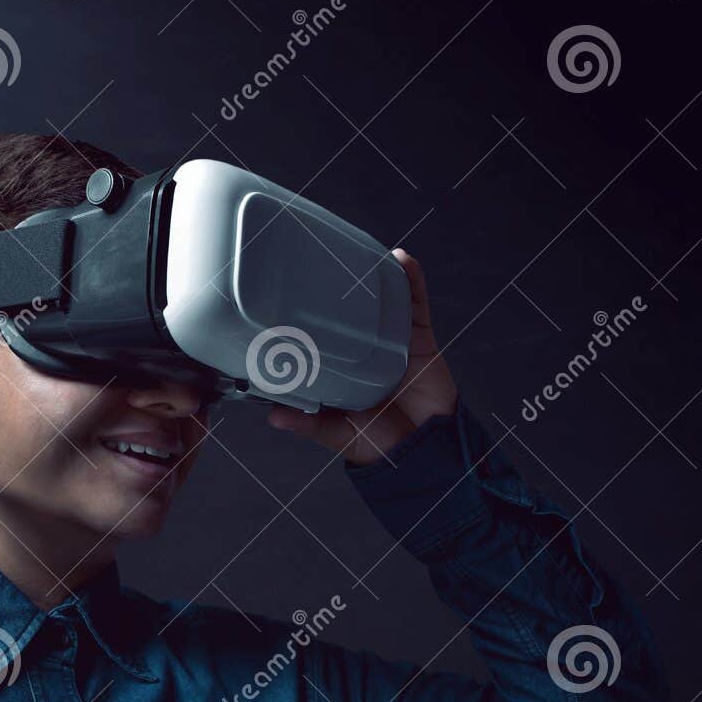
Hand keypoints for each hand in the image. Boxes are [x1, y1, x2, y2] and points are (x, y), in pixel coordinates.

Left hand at [266, 249, 456, 466]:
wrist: (428, 450)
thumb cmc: (382, 444)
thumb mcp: (339, 434)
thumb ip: (309, 424)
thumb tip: (273, 416)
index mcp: (340, 370)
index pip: (318, 338)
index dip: (304, 320)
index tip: (282, 297)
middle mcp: (364, 351)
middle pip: (348, 312)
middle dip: (336, 288)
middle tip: (318, 260)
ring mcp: (392, 341)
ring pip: (381, 300)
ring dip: (373, 275)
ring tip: (358, 251)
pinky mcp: (419, 337)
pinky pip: (415, 303)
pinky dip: (411, 280)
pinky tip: (401, 260)